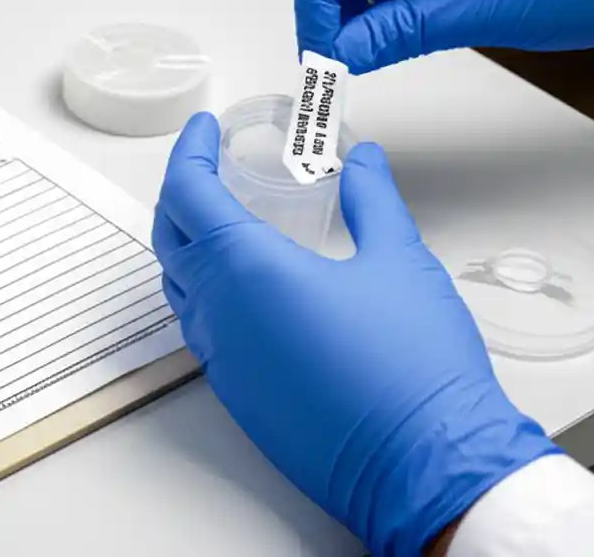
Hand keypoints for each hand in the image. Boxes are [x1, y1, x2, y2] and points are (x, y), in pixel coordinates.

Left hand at [153, 113, 557, 555]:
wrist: (425, 464)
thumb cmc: (413, 364)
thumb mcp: (400, 260)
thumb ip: (372, 200)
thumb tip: (363, 159)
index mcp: (246, 270)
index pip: (186, 194)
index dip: (189, 152)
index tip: (203, 130)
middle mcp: (218, 315)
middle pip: (168, 239)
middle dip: (180, 195)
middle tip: (208, 167)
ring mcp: (222, 361)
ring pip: (179, 289)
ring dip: (190, 246)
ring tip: (226, 220)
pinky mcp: (238, 397)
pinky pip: (203, 331)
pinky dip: (209, 293)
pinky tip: (250, 286)